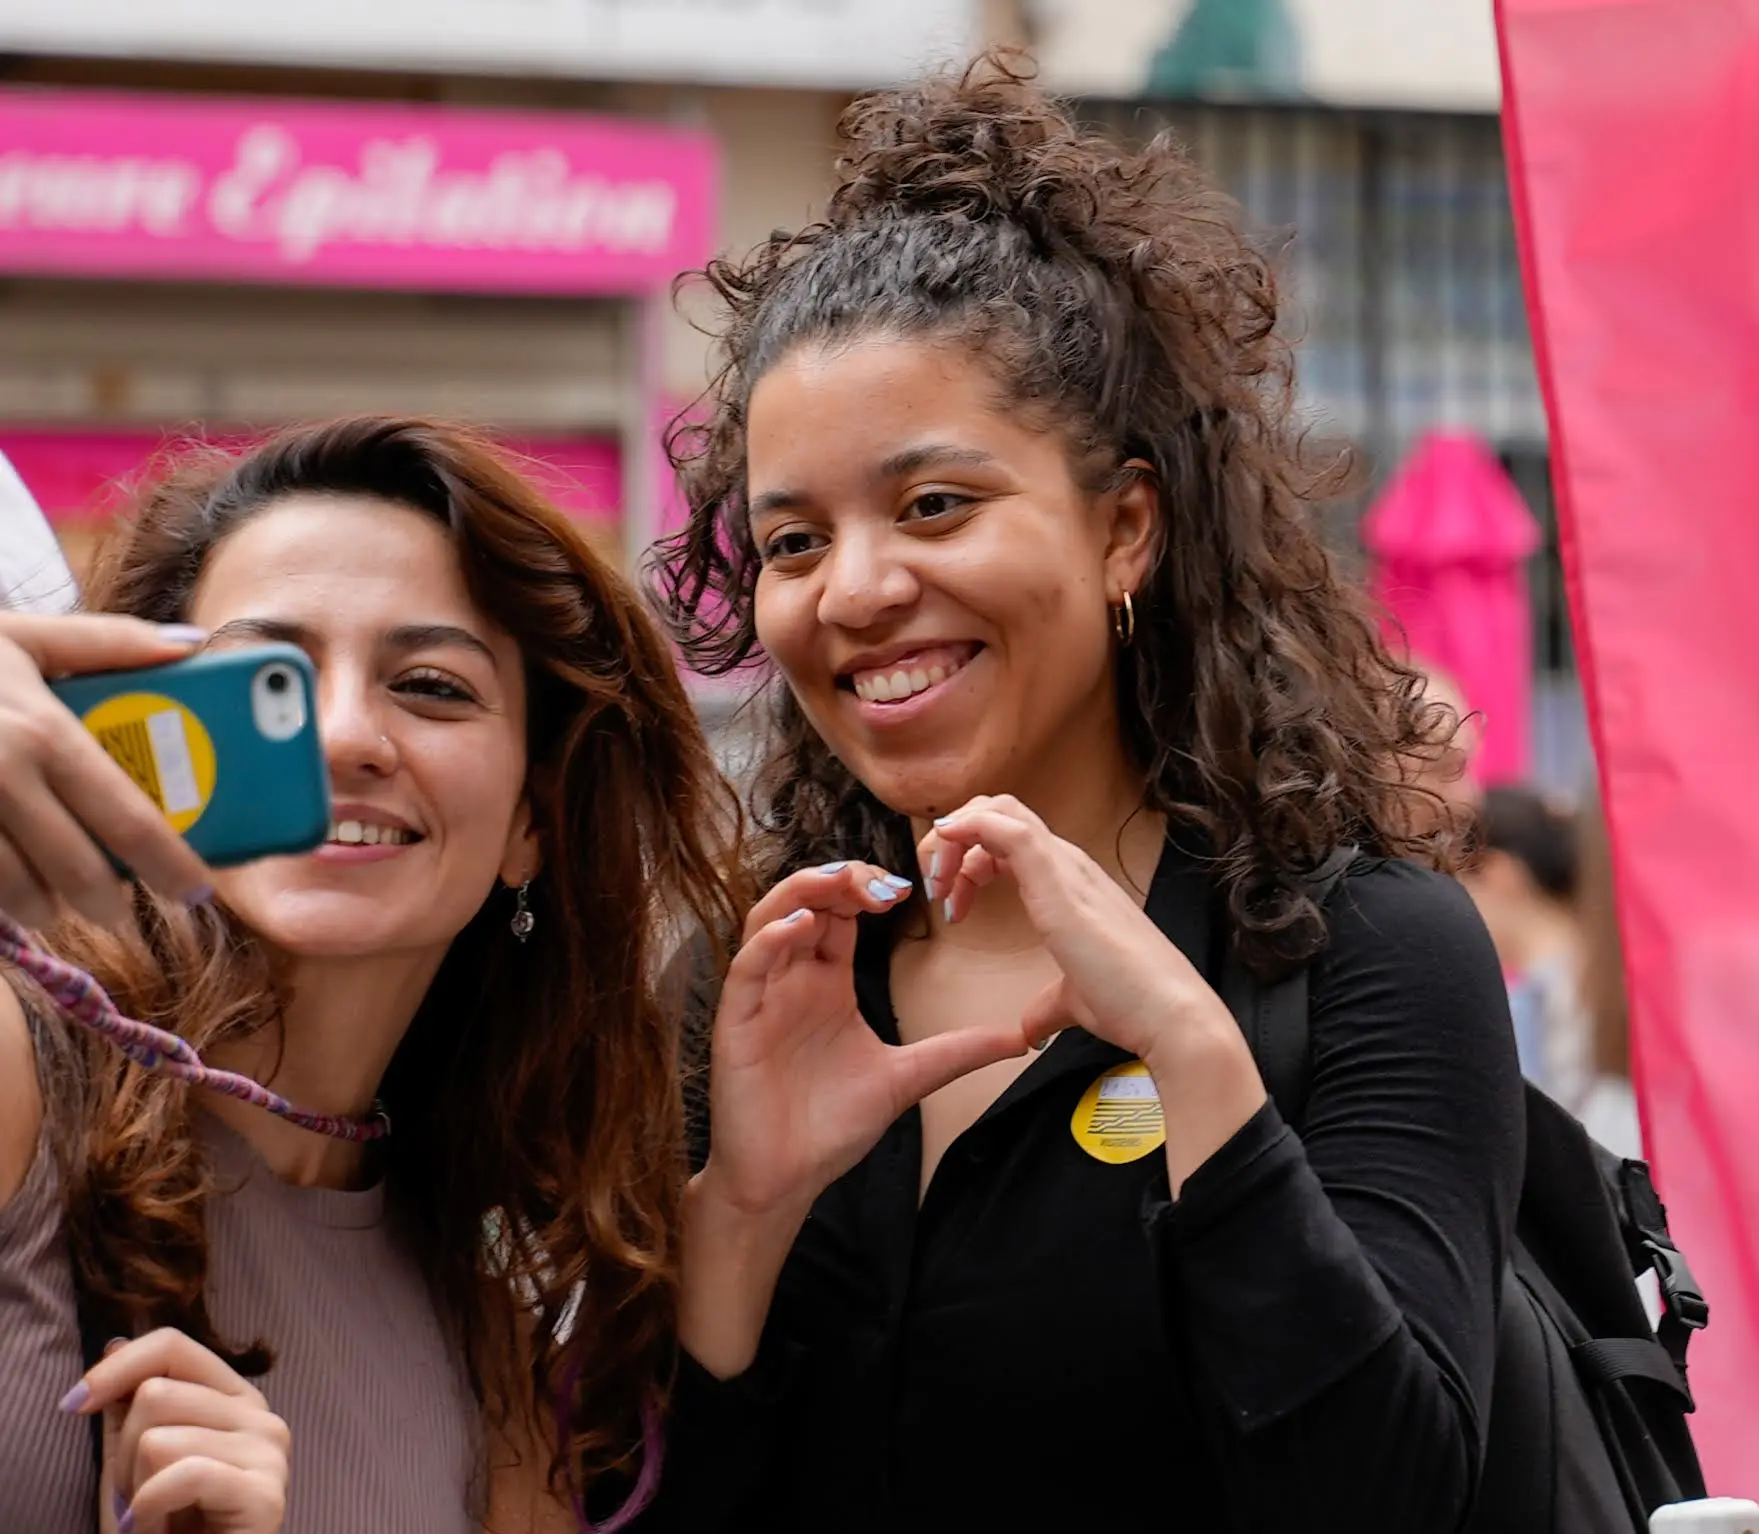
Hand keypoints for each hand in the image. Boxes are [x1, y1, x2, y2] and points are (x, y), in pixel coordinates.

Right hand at [0, 613, 215, 927]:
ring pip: (16, 896)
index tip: (198, 892)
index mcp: (43, 733)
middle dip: (109, 904)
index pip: (129, 819)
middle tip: (122, 907)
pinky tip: (5, 891)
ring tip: (55, 899)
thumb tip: (191, 646)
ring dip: (43, 908)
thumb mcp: (21, 636)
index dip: (172, 866)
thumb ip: (110, 643)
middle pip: (78, 874)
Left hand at [64, 1329, 289, 1533]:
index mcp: (234, 1400)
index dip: (117, 1368)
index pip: (174, 1345)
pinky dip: (150, 1508)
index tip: (73, 1405)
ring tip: (153, 1520)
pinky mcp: (265, 1493)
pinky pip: (182, 1474)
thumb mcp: (133, 1467)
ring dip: (136, 1490)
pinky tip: (155, 1530)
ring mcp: (270, 1452)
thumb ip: (131, 1408)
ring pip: (160, 1435)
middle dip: (123, 1455)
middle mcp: (261, 1416)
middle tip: (138, 1500)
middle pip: (157, 1393)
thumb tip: (115, 1343)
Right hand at [701, 860, 1032, 1220]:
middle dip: (840, 879)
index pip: (840, 914)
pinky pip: (746, 968)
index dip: (866, 889)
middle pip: (806, 902)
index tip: (907, 888)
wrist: (786, 1180)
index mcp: (827, 983)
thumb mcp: (907, 1077)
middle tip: (883, 882)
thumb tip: (1019, 1041)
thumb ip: (957, 1052)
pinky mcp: (737, 1022)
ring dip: (801, 893)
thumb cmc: (832, 1126)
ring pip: (769, 920)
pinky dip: (769, 940)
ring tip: (841, 883)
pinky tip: (800, 928)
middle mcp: (792, 980)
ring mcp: (762, 997)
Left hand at [922, 795, 1245, 1075]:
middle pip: (997, 812)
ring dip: (953, 838)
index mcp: (1071, 883)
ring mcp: (1067, 868)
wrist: (1167, 1015)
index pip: (1008, 838)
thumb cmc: (1131, 1004)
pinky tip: (946, 856)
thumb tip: (1028, 1029)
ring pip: (998, 809)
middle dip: (953, 840)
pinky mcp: (1059, 881)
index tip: (950, 906)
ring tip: (938, 887)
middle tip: (936, 889)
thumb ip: (1047, 1006)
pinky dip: (968, 829)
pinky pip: (1007, 829)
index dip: (968, 860)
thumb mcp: (1073, 1000)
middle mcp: (1070, 865)